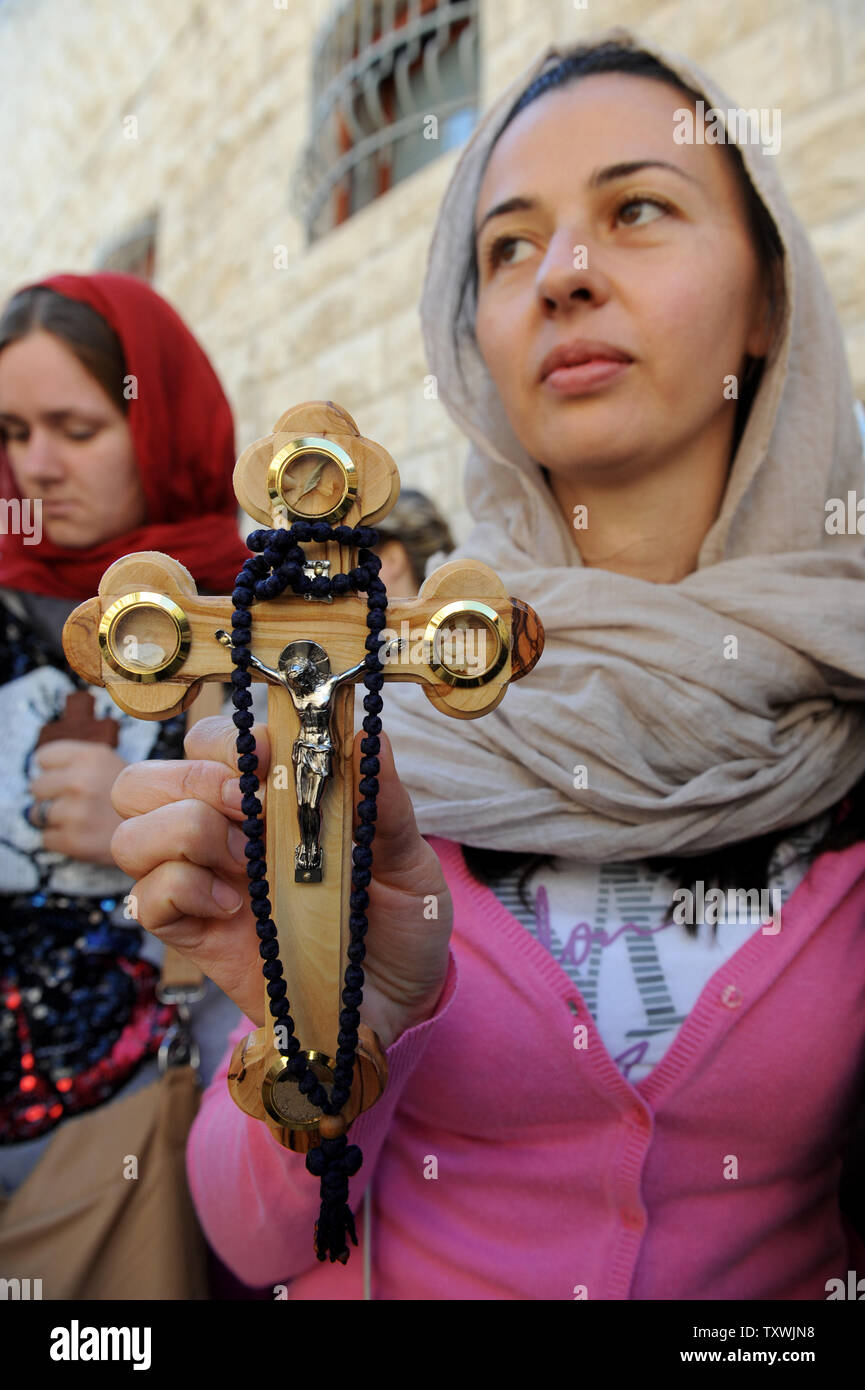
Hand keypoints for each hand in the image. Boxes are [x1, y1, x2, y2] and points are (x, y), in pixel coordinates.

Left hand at [28, 740, 127, 865]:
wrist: (159, 834)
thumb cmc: (129, 798)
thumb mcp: (109, 764)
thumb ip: (75, 762)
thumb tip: (36, 776)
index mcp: (91, 756)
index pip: (42, 758)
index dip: (54, 770)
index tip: (67, 779)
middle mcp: (82, 781)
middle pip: (36, 787)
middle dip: (50, 796)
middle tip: (74, 803)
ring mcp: (76, 813)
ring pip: (37, 814)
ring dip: (54, 820)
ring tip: (80, 821)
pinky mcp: (74, 842)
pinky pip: (46, 839)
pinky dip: (60, 840)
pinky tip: (82, 836)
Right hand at [109, 718, 453, 1050]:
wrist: (401, 1003)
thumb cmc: (401, 924)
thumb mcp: (408, 859)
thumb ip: (384, 801)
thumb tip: (366, 737)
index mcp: (270, 800)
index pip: (208, 743)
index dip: (225, 742)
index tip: (268, 761)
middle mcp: (223, 835)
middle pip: (142, 782)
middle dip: (190, 781)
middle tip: (249, 809)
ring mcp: (203, 885)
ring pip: (130, 836)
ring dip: (183, 834)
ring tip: (245, 864)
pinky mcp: (195, 936)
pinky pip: (145, 898)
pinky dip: (182, 890)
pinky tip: (235, 908)